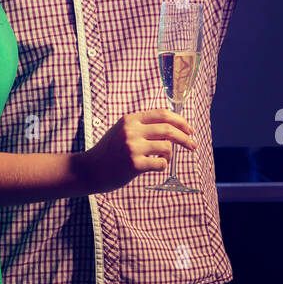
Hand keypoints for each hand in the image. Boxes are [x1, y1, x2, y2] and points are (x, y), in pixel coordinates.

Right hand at [75, 109, 195, 191]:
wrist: (90, 169)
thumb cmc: (109, 151)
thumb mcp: (122, 130)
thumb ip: (142, 126)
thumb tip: (172, 126)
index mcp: (130, 119)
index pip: (162, 113)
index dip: (180, 121)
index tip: (189, 129)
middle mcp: (131, 130)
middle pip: (168, 129)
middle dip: (185, 137)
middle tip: (192, 145)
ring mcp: (132, 147)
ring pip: (167, 147)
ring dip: (170, 155)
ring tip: (163, 160)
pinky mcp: (134, 165)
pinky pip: (161, 164)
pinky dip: (163, 166)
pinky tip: (155, 167)